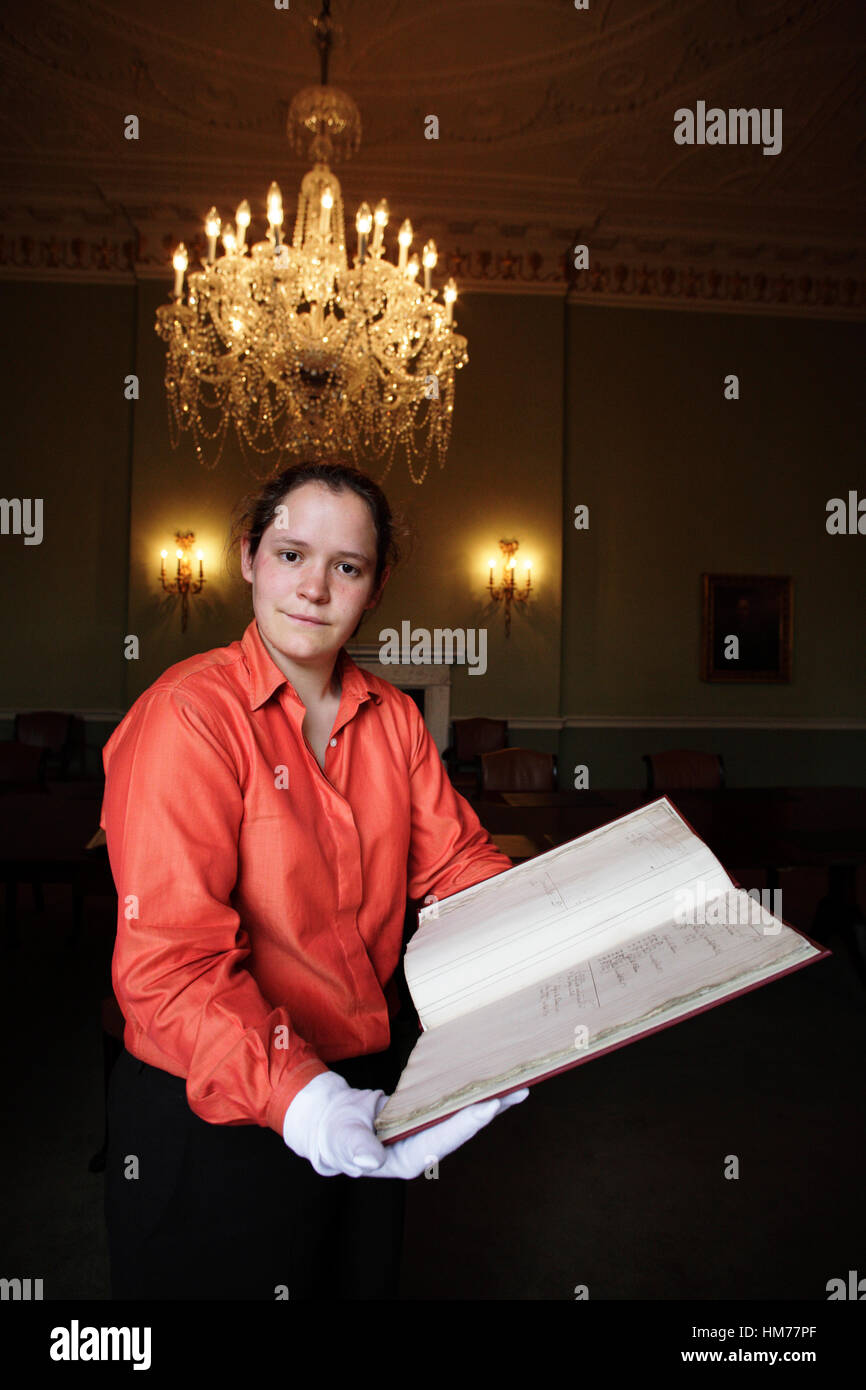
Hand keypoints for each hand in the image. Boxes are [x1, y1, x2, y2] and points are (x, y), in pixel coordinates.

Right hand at [283, 1069, 527, 1178]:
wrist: (331, 1123)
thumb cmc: (336, 1134)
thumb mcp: (341, 1139)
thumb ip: (355, 1148)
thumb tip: (369, 1160)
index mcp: (406, 1159)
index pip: (441, 1140)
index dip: (465, 1123)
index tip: (489, 1105)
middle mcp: (423, 1147)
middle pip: (461, 1129)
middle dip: (490, 1110)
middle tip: (519, 1090)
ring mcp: (426, 1131)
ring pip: (462, 1116)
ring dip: (489, 1101)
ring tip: (518, 1085)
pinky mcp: (425, 1116)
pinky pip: (451, 1103)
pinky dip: (470, 1092)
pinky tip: (490, 1081)